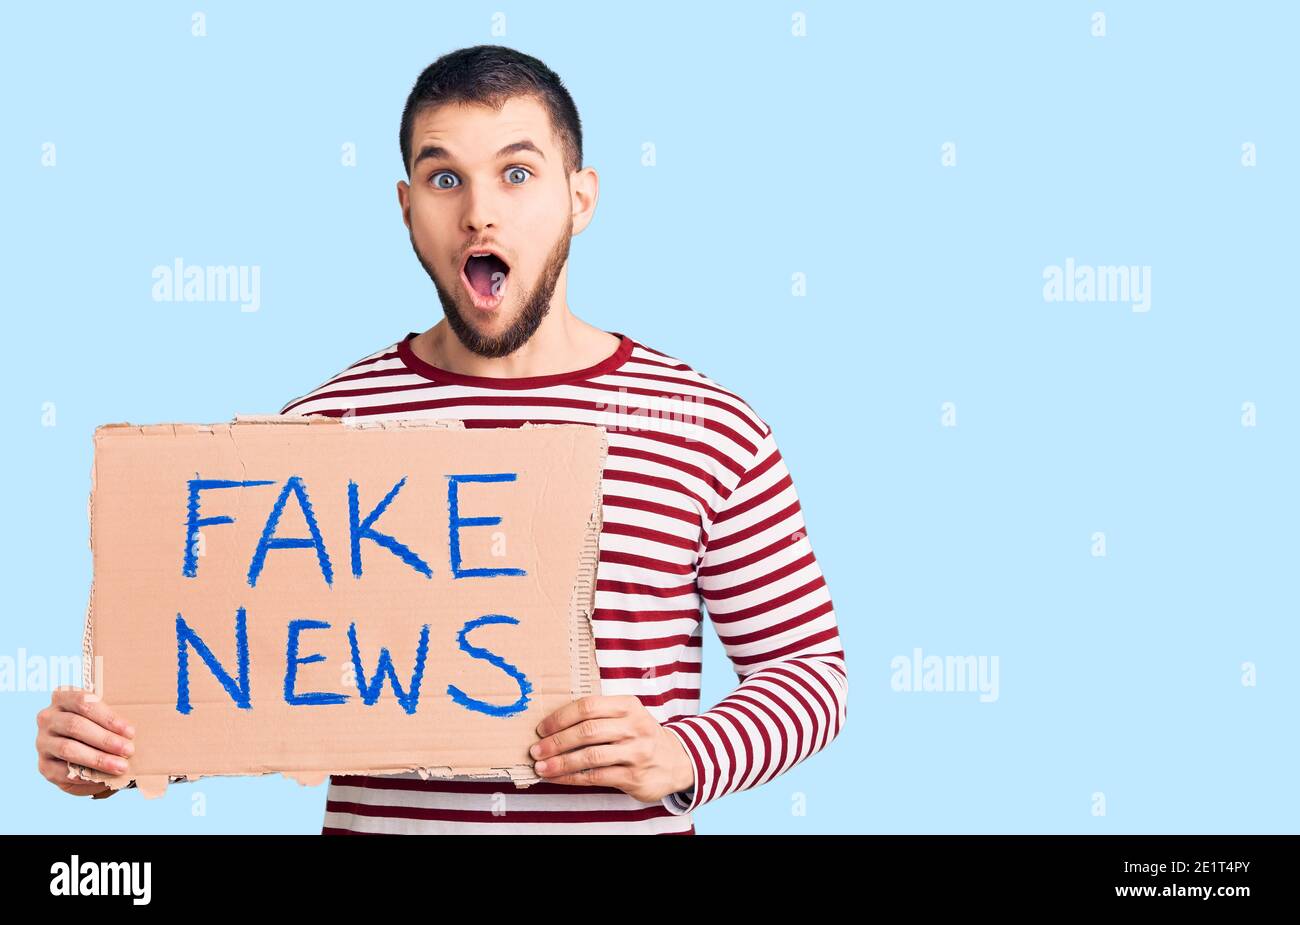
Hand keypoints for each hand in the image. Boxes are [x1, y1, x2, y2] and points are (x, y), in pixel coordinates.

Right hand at [36, 687, 135, 797]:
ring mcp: (42, 742)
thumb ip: (111, 721)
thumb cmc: (99, 728)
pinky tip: (103, 779)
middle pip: (75, 726)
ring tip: (120, 766)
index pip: (83, 703)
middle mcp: (48, 718)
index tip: (130, 732)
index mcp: (63, 697)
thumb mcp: (103, 718)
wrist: (82, 754)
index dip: (108, 717)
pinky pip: (62, 771)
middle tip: (129, 750)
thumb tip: (132, 735)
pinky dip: (84, 776)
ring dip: (97, 759)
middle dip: (105, 739)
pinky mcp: (43, 765)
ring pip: (68, 748)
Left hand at [530, 695, 693, 802]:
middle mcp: (634, 726)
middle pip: (587, 731)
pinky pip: (596, 777)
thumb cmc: (640, 735)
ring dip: (560, 762)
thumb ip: (598, 715)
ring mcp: (636, 752)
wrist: (677, 761)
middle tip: (535, 749)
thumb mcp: (627, 715)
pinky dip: (572, 778)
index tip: (541, 728)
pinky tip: (557, 778)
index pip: (588, 706)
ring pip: (590, 756)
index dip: (560, 717)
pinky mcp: (635, 776)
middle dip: (556, 741)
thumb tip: (553, 725)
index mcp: (628, 705)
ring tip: (541, 766)